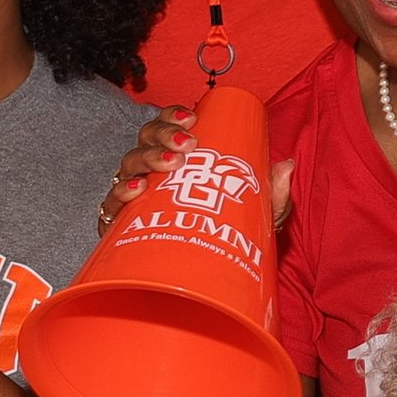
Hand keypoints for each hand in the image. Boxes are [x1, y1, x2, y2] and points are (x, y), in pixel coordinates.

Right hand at [97, 106, 297, 232]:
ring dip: (147, 158)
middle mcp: (151, 172)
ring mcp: (133, 197)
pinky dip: (119, 195)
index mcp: (178, 159)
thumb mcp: (255, 215)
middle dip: (163, 134)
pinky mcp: (119, 227)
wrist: (201, 282)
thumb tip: (286, 166)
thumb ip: (272, 194)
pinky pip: (110, 206)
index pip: (167, 125)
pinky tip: (134, 191)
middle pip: (145, 139)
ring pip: (128, 164)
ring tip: (168, 166)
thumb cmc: (225, 235)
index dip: (174, 115)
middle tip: (186, 145)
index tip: (193, 118)